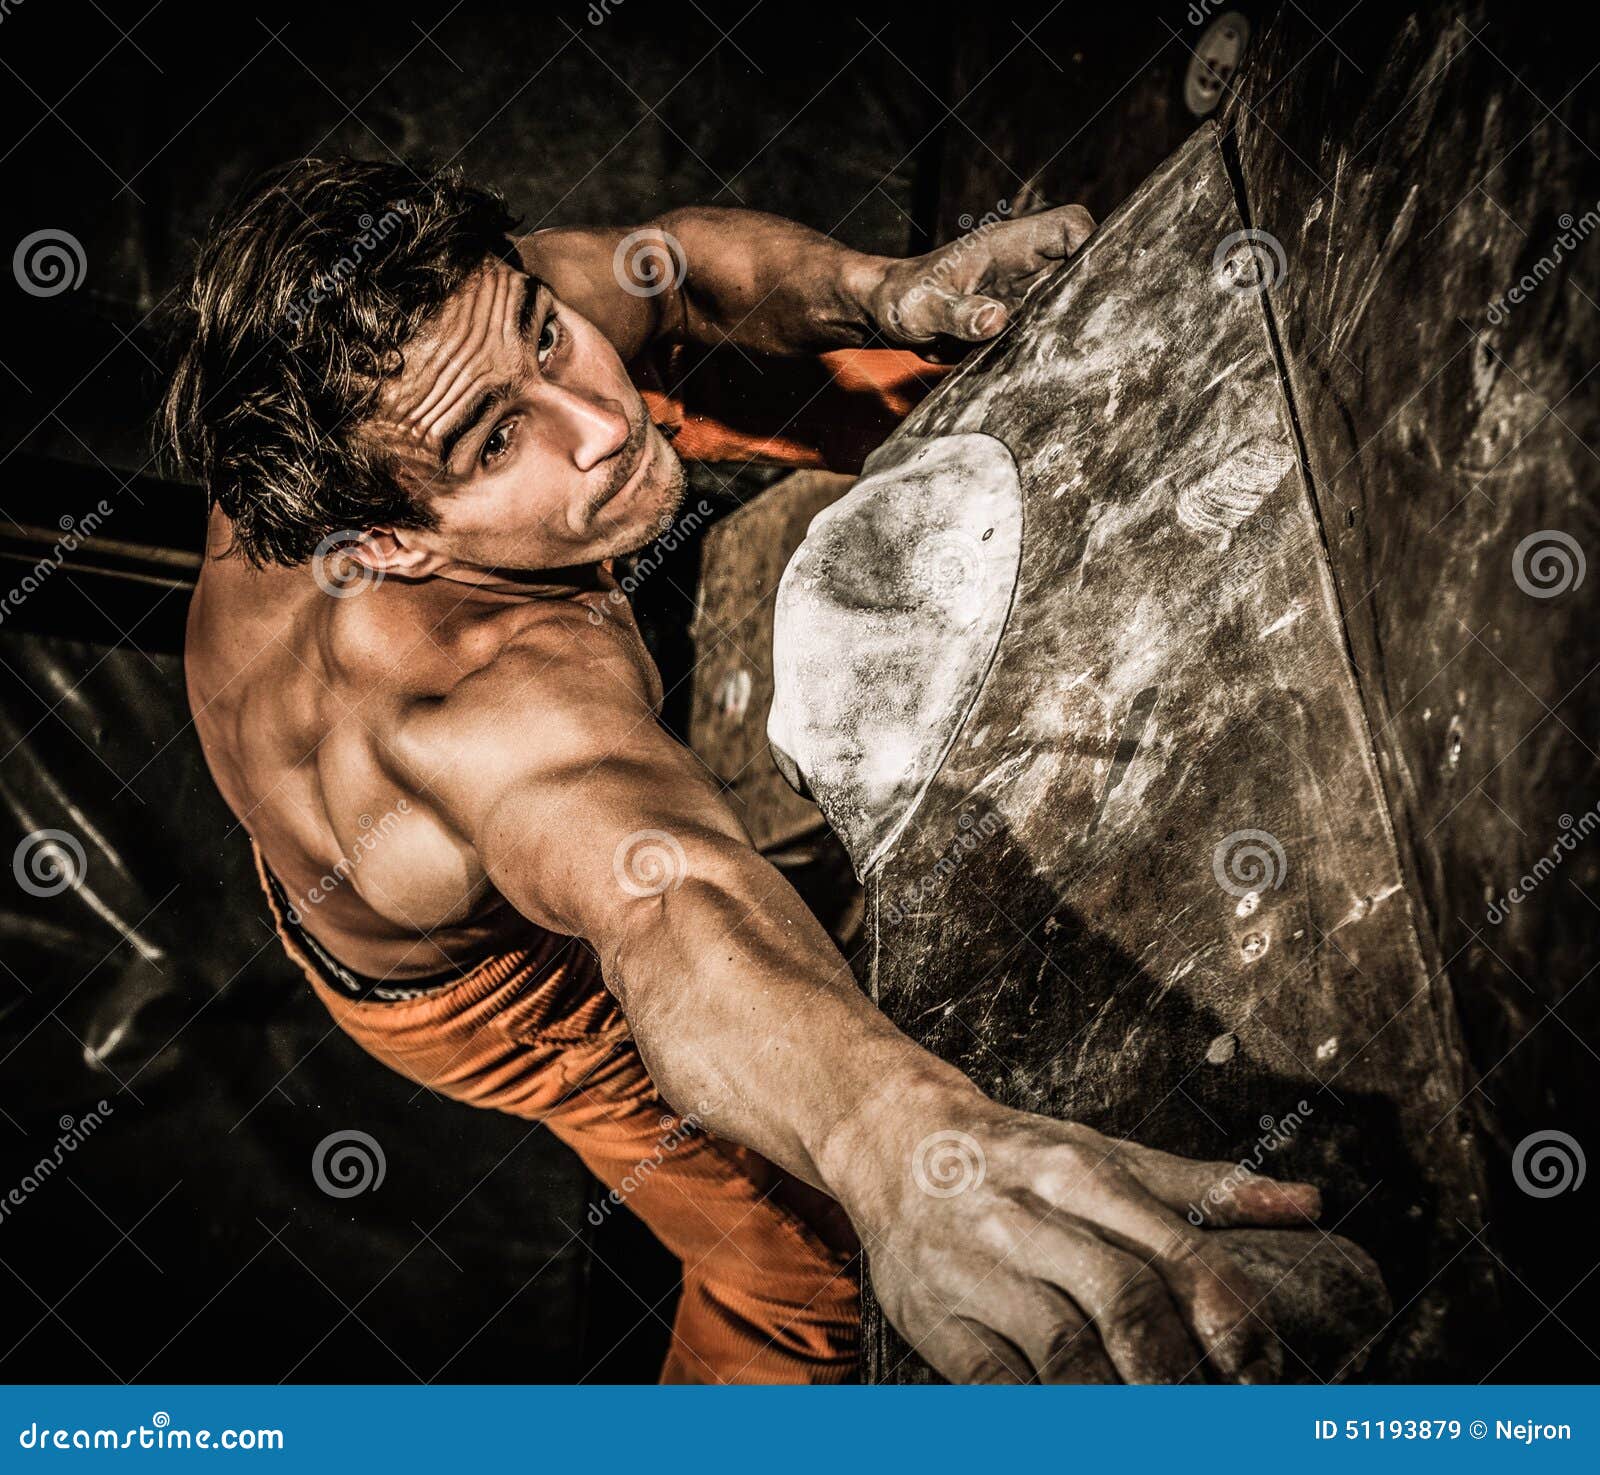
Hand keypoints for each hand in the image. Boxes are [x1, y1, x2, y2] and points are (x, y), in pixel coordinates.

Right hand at [849, 1096, 1320, 1383]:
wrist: (893, 1140)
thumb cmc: (1017, 1154)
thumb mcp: (1106, 1152)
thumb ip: (1203, 1186)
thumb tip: (1308, 1203)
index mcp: (1081, 1170)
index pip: (1171, 1246)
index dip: (1226, 1317)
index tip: (1261, 1370)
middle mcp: (1030, 1214)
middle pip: (1122, 1299)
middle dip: (1180, 1373)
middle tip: (1217, 1416)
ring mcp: (979, 1268)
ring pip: (1063, 1349)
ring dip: (1121, 1405)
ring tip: (1161, 1429)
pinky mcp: (937, 1317)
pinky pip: (996, 1384)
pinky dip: (1043, 1418)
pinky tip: (1078, 1429)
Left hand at [869, 203, 1095, 359]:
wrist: (887, 313)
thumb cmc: (901, 300)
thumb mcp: (925, 310)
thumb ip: (959, 315)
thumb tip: (996, 320)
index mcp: (1007, 245)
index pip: (1069, 227)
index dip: (1093, 246)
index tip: (1095, 284)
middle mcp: (1023, 264)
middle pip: (1082, 262)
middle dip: (1093, 290)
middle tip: (1095, 328)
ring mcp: (1024, 289)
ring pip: (1071, 294)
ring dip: (1079, 318)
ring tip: (1081, 347)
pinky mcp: (1018, 316)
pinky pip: (1051, 320)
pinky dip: (1059, 337)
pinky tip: (1059, 360)